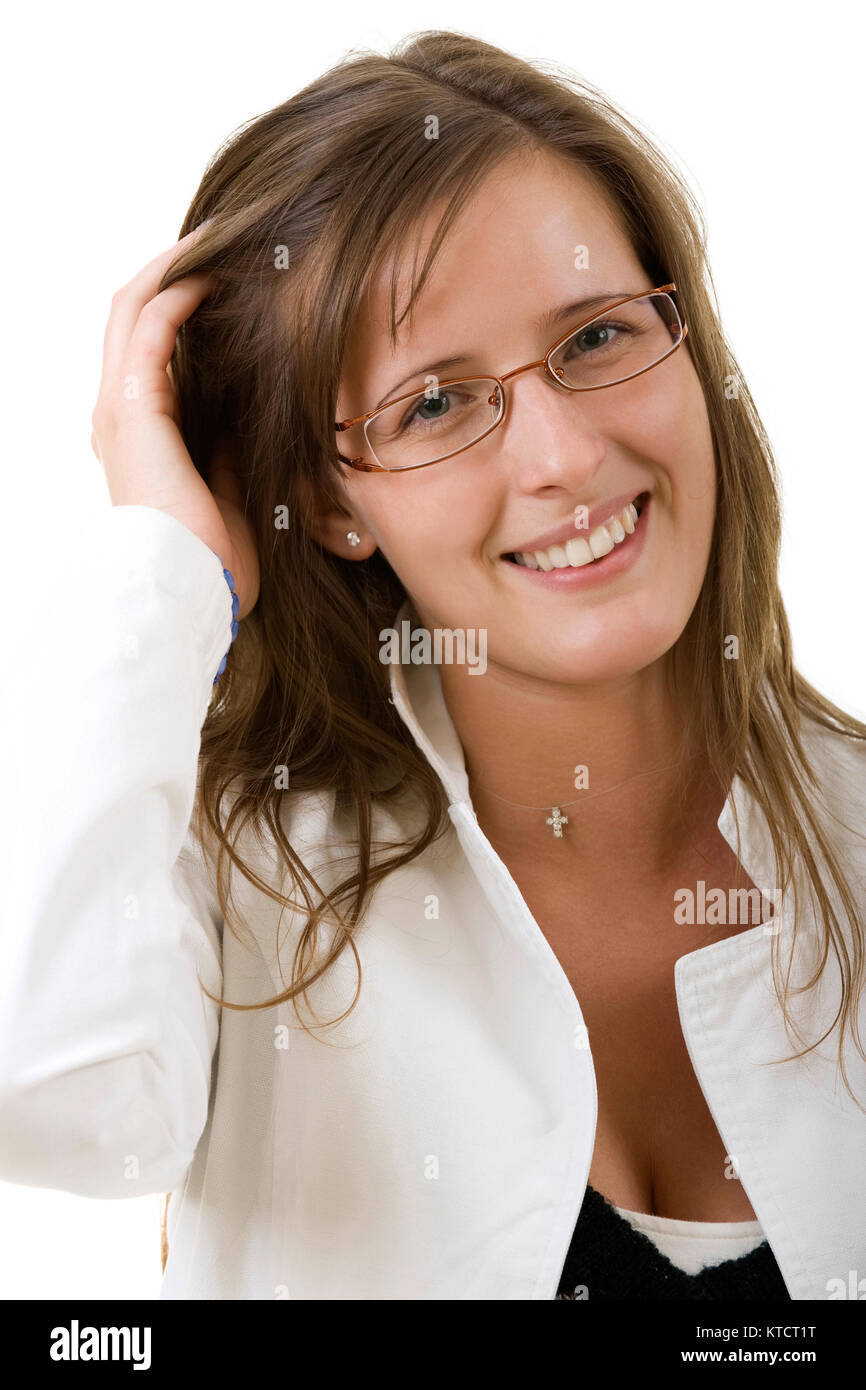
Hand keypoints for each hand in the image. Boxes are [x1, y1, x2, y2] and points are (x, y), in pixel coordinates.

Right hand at [91, 224, 259, 617]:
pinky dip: (179, 291)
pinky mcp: (133, 407)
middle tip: (218, 241)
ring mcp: (118, 408)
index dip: (180, 307)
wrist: (194, 590)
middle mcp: (117, 414)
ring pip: (132, 307)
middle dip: (172, 272)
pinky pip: (151, 326)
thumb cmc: (213, 558)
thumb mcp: (228, 489)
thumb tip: (247, 414)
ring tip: (216, 239)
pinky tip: (212, 274)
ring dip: (173, 267)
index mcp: (138, 436)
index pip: (148, 349)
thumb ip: (227, 448)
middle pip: (131, 315)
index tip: (226, 281)